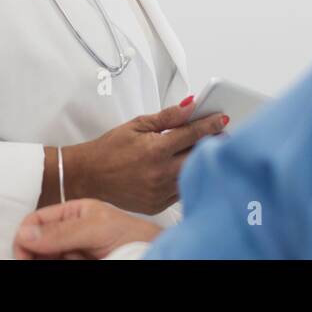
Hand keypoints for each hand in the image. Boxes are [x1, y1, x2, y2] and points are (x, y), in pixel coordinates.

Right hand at [14, 199, 162, 259]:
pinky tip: (70, 260)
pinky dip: (50, 264)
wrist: (151, 254)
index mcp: (71, 213)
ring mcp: (71, 253)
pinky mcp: (74, 265)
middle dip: (32, 253)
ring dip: (42, 259)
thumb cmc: (133, 237)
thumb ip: (61, 231)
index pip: (37, 220)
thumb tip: (25, 233)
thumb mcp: (95, 228)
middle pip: (35, 243)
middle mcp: (68, 234)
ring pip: (43, 257)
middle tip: (31, 261)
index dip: (25, 235)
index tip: (22, 252)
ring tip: (70, 257)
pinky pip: (55, 263)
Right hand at [59, 99, 227, 213]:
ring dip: (199, 162)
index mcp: (155, 150)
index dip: (210, 125)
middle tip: (220, 135)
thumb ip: (167, 116)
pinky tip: (182, 168)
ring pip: (191, 175)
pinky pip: (180, 190)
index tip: (222, 119)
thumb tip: (189, 106)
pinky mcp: (157, 205)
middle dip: (211, 144)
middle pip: (198, 156)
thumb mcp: (136, 125)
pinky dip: (184, 177)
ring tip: (203, 150)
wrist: (89, 176)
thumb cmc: (110, 149)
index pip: (192, 135)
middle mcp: (159, 173)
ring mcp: (159, 192)